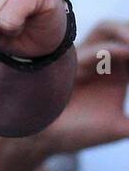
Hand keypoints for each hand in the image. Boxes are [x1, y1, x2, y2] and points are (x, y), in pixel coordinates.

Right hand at [29, 19, 128, 157]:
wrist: (48, 141)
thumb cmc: (82, 131)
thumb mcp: (122, 127)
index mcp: (120, 69)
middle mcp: (103, 58)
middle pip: (123, 29)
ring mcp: (85, 58)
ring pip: (106, 29)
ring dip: (125, 32)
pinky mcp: (68, 66)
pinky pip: (87, 52)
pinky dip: (107, 52)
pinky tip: (124, 53)